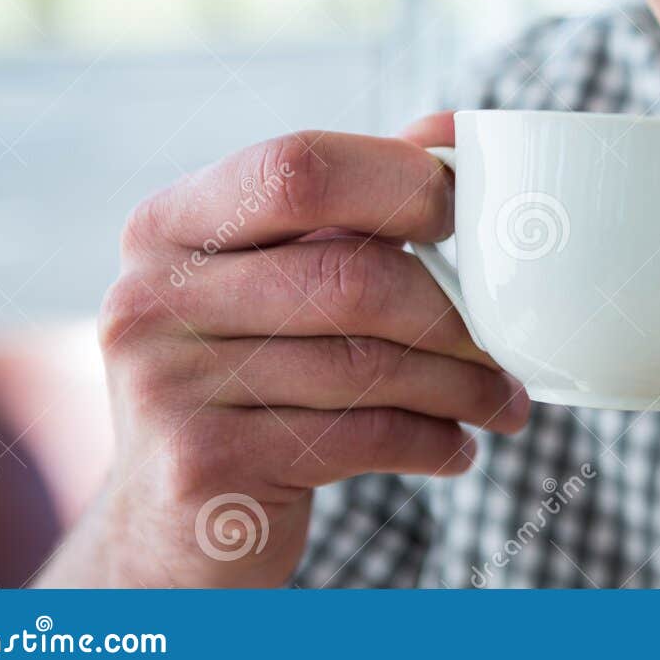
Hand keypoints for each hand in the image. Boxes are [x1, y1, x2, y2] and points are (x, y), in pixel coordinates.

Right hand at [36, 114, 528, 586]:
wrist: (169, 528)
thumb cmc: (250, 378)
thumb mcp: (278, 279)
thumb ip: (352, 202)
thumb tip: (452, 132)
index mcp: (170, 225)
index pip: (298, 168)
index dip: (402, 183)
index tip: (468, 214)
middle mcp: (150, 296)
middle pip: (348, 275)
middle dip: (452, 309)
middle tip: (509, 338)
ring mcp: (166, 385)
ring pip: (367, 363)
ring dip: (462, 385)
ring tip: (504, 400)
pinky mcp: (201, 467)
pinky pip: (361, 437)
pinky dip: (432, 441)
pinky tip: (457, 447)